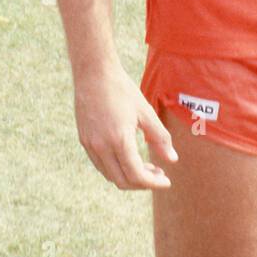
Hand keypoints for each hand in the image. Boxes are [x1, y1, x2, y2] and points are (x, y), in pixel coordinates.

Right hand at [74, 60, 177, 189]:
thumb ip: (160, 138)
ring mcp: (90, 145)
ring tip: (146, 166)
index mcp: (119, 139)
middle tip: (158, 173)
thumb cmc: (123, 90)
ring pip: (110, 175)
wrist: (94, 73)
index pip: (136, 175)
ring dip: (129, 176)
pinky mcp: (84, 140)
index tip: (166, 181)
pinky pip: (101, 164)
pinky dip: (116, 168)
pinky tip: (129, 157)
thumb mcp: (146, 112)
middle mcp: (101, 146)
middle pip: (122, 181)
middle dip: (142, 183)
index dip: (153, 183)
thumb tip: (172, 160)